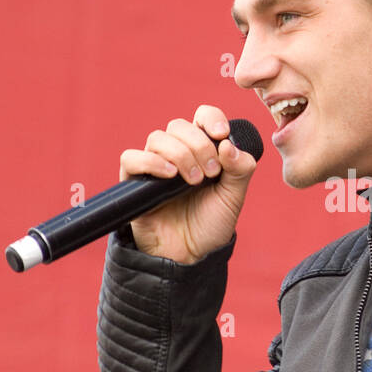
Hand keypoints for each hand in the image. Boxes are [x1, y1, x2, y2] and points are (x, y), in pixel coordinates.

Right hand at [119, 104, 258, 263]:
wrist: (190, 255)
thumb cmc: (211, 224)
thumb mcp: (234, 196)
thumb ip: (240, 169)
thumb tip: (228, 144)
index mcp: (202, 150)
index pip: (202, 117)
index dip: (211, 118)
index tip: (222, 135)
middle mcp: (177, 153)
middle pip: (179, 126)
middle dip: (198, 145)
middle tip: (210, 173)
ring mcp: (154, 166)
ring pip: (158, 138)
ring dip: (180, 154)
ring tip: (194, 181)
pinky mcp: (134, 182)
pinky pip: (131, 157)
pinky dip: (150, 161)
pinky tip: (169, 175)